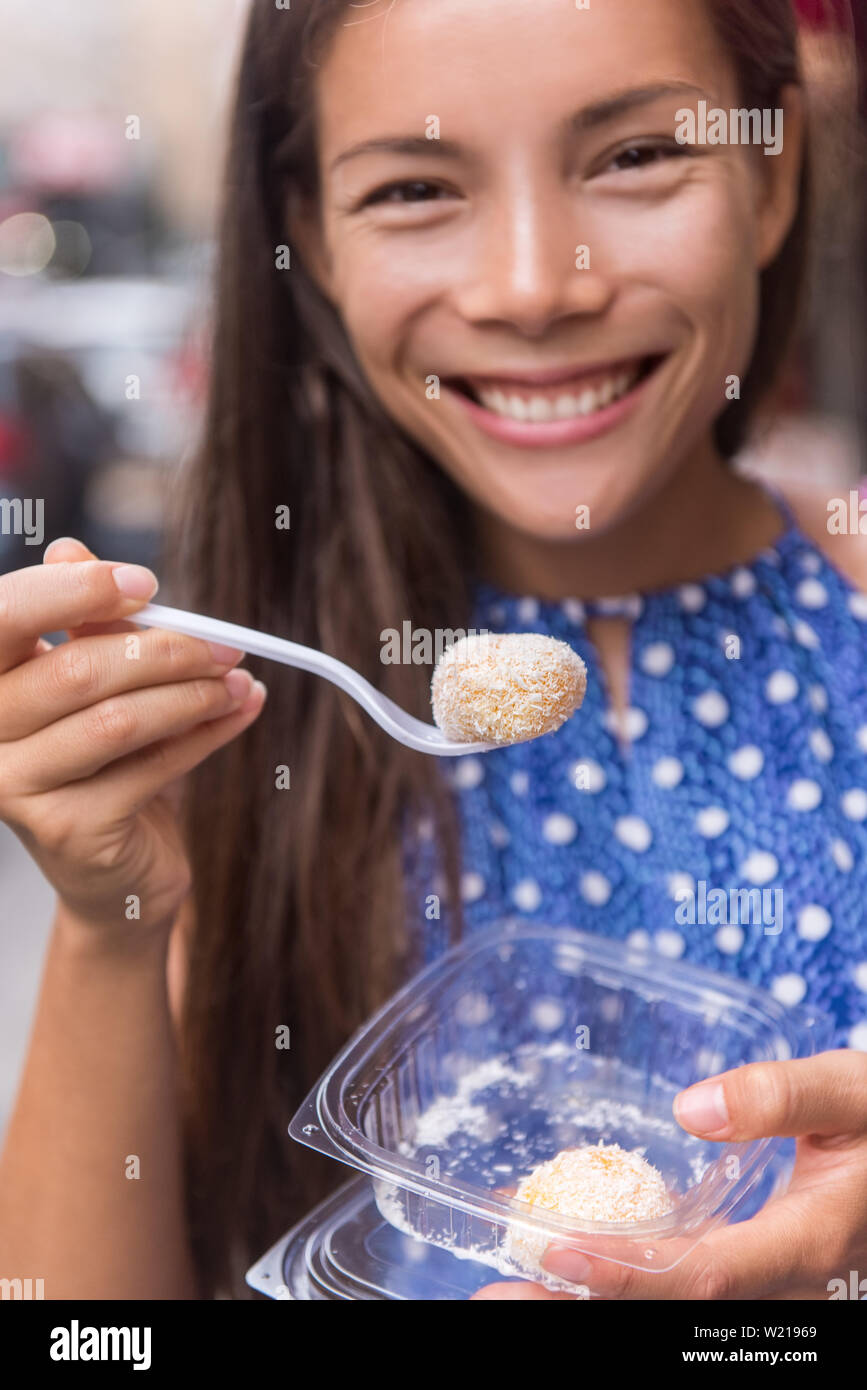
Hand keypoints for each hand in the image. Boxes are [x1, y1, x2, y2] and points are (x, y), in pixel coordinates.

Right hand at [0, 537, 265, 938]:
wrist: (113, 873)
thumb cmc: (101, 766)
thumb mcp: (91, 687)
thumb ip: (83, 625)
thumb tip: (71, 550)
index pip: (6, 616)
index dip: (76, 591)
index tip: (146, 585)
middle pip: (79, 670)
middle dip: (166, 649)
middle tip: (225, 644)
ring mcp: (17, 787)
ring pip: (120, 720)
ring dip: (193, 694)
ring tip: (239, 681)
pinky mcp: (69, 829)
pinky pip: (152, 766)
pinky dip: (207, 734)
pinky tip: (241, 712)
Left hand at [472, 1050, 866, 1299]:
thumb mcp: (854, 1093)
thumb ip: (783, 1096)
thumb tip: (691, 1109)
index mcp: (812, 1244)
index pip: (709, 1277)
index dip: (632, 1274)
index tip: (557, 1252)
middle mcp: (791, 1293)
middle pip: (677, 1318)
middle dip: (583, 1312)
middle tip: (497, 1295)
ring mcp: (774, 1300)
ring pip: (678, 1320)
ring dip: (591, 1310)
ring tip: (508, 1291)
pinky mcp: (758, 1289)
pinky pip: (689, 1298)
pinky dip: (623, 1290)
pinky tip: (565, 1270)